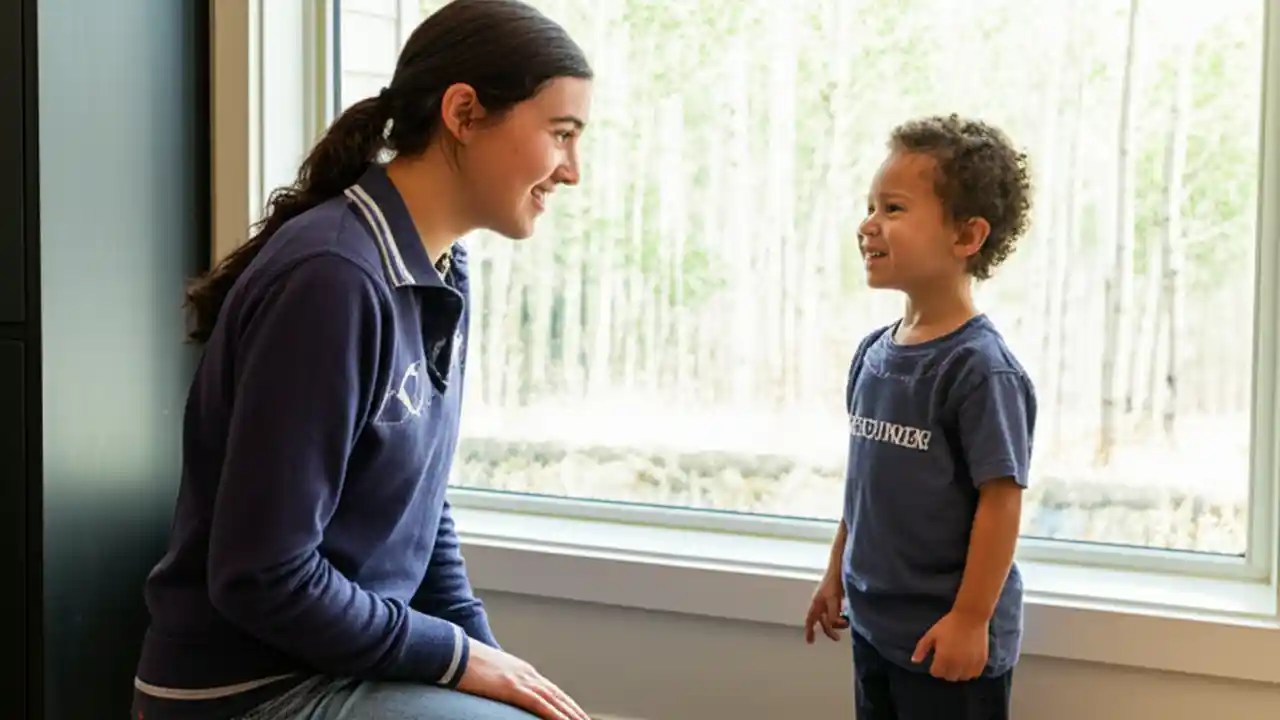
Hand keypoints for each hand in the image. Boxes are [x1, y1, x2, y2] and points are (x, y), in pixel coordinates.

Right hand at [457, 641, 590, 719]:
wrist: (453, 651)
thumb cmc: (464, 662)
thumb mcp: (487, 675)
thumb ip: (499, 683)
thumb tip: (500, 693)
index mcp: (522, 671)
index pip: (550, 690)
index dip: (565, 703)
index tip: (576, 714)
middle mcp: (527, 673)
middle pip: (558, 695)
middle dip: (574, 711)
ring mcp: (521, 679)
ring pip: (555, 700)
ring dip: (571, 715)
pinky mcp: (513, 687)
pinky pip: (541, 704)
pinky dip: (556, 715)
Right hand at [804, 574, 848, 643]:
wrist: (841, 567)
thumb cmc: (834, 582)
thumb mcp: (833, 600)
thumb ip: (833, 614)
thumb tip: (833, 625)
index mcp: (816, 603)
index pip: (810, 620)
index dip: (809, 631)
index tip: (810, 642)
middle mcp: (820, 602)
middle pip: (822, 620)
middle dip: (829, 630)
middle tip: (837, 638)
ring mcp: (828, 599)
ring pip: (830, 616)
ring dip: (837, 622)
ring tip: (846, 622)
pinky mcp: (836, 596)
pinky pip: (836, 610)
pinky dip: (840, 616)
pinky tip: (847, 615)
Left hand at [911, 611, 988, 681]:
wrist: (970, 617)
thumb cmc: (949, 624)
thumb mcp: (931, 634)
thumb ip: (922, 649)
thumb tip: (914, 661)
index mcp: (943, 658)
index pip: (936, 673)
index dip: (935, 667)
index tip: (937, 659)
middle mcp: (957, 665)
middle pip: (949, 677)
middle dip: (946, 670)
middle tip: (947, 659)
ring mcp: (970, 664)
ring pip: (962, 678)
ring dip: (958, 672)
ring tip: (957, 662)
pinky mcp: (981, 662)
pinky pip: (974, 674)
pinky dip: (970, 671)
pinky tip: (967, 662)